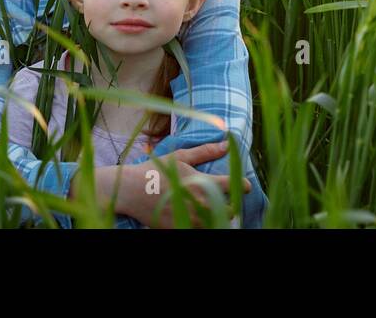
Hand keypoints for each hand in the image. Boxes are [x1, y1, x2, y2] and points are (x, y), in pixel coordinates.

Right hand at [121, 141, 251, 228]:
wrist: (130, 190)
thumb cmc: (155, 170)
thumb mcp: (180, 157)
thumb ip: (205, 151)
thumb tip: (226, 144)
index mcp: (202, 182)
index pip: (235, 186)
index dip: (244, 185)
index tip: (245, 186)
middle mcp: (200, 202)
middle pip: (230, 211)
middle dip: (231, 207)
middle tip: (227, 203)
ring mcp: (190, 218)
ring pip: (216, 224)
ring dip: (216, 219)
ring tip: (209, 211)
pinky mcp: (179, 228)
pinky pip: (199, 231)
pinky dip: (202, 226)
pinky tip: (197, 219)